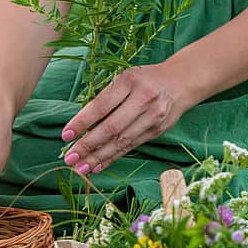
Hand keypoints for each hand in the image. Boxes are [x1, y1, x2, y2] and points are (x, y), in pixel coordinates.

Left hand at [61, 63, 194, 174]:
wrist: (181, 82)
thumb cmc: (145, 79)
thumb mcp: (125, 79)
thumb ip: (107, 99)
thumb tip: (81, 127)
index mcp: (130, 81)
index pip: (101, 105)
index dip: (82, 122)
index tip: (66, 135)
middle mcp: (143, 99)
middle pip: (111, 128)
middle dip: (88, 145)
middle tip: (70, 158)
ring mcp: (152, 117)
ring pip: (121, 141)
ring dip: (99, 157)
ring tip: (81, 168)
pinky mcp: (156, 131)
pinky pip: (131, 147)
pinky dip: (112, 157)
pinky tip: (98, 166)